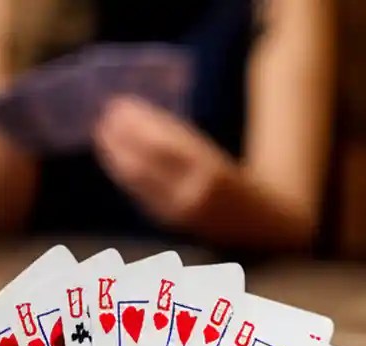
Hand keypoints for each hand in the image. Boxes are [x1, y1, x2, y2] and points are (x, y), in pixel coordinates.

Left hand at [93, 97, 239, 229]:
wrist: (264, 222)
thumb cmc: (238, 180)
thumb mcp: (214, 154)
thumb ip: (177, 139)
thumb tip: (134, 116)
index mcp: (210, 170)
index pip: (162, 144)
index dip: (136, 124)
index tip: (118, 103)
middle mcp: (192, 193)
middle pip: (144, 163)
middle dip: (119, 139)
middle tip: (102, 117)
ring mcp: (180, 211)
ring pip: (137, 181)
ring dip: (114, 156)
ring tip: (101, 134)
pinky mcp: (171, 222)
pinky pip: (140, 195)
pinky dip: (124, 174)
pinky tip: (115, 160)